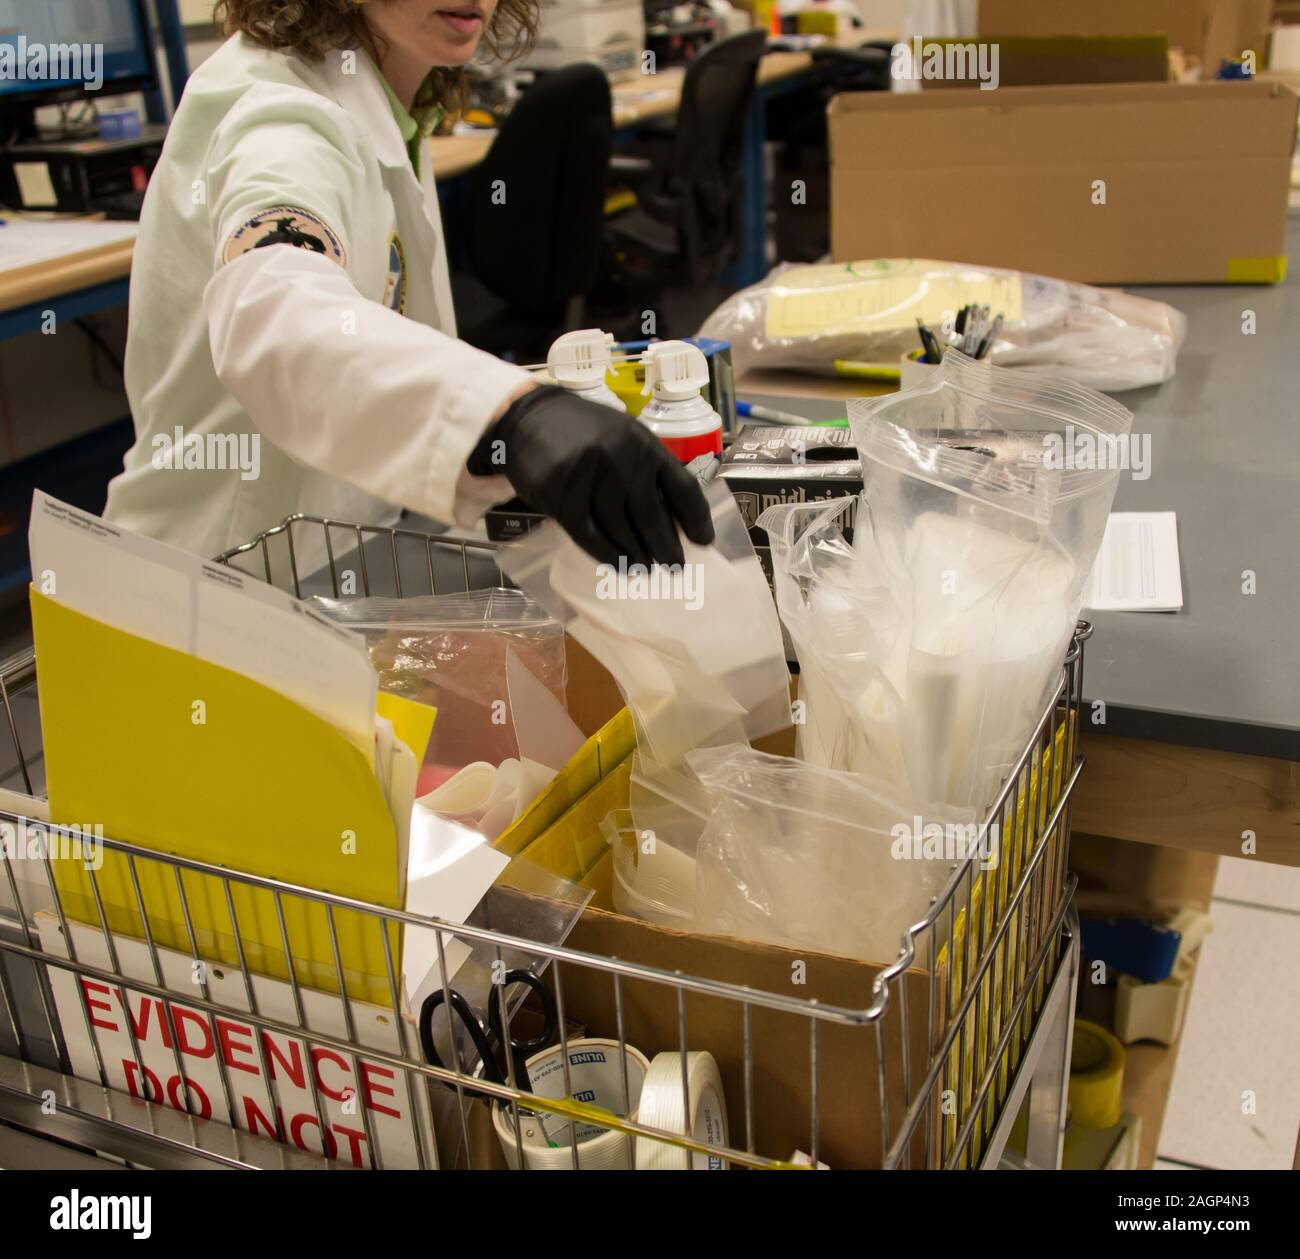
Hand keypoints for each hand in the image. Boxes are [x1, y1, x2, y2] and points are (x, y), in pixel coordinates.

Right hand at [469, 385, 714, 567]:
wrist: (530, 417)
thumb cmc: (585, 432)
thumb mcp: (624, 437)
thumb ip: (648, 469)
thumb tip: (675, 519)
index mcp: (644, 443)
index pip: (682, 486)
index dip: (696, 518)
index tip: (703, 542)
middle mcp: (621, 457)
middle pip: (652, 514)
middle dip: (666, 546)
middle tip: (675, 568)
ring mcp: (589, 474)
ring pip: (620, 528)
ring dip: (637, 554)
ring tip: (647, 570)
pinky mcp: (560, 493)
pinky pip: (589, 534)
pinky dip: (607, 555)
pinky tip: (620, 566)